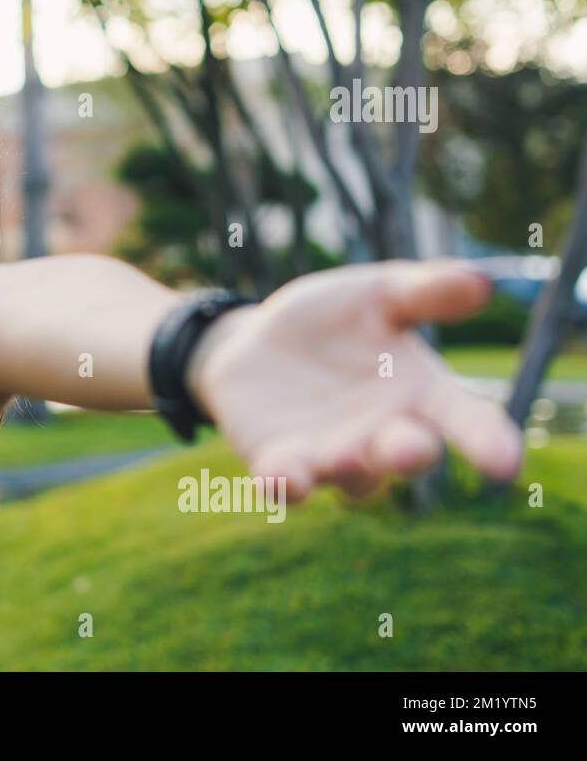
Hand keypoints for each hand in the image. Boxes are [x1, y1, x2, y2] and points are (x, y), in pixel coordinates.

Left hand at [186, 260, 522, 501]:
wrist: (258, 340)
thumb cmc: (335, 319)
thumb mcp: (377, 295)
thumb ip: (423, 292)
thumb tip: (481, 280)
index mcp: (422, 394)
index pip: (467, 420)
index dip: (486, 441)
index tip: (504, 463)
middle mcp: (383, 436)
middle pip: (407, 455)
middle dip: (408, 454)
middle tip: (408, 450)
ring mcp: (333, 456)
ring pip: (352, 479)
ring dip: (349, 471)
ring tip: (344, 456)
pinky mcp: (279, 462)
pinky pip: (285, 483)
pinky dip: (284, 482)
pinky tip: (280, 476)